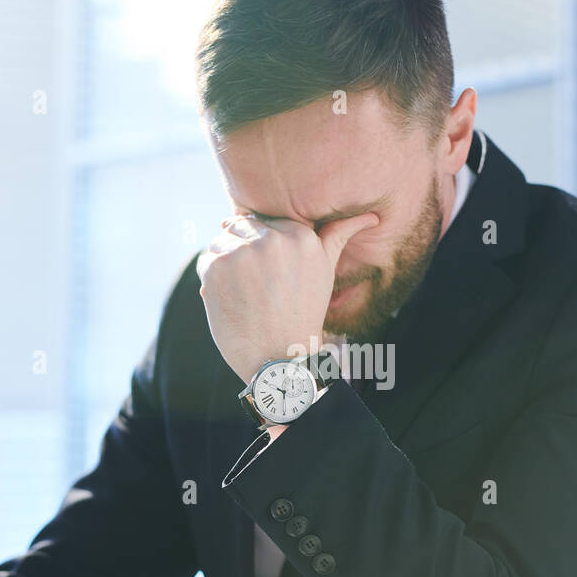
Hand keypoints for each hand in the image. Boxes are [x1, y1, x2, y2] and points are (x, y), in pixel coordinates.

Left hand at [196, 210, 376, 384]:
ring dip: (225, 266)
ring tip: (245, 296)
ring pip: (221, 242)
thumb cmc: (303, 316)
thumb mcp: (325, 272)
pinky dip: (211, 281)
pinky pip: (206, 260)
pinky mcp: (218, 266)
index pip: (264, 221)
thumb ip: (337, 237)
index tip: (268, 276)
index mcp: (301, 235)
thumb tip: (371, 217)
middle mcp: (273, 238)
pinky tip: (231, 302)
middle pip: (240, 226)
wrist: (279, 359)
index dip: (260, 248)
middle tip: (257, 289)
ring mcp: (244, 251)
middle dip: (242, 253)